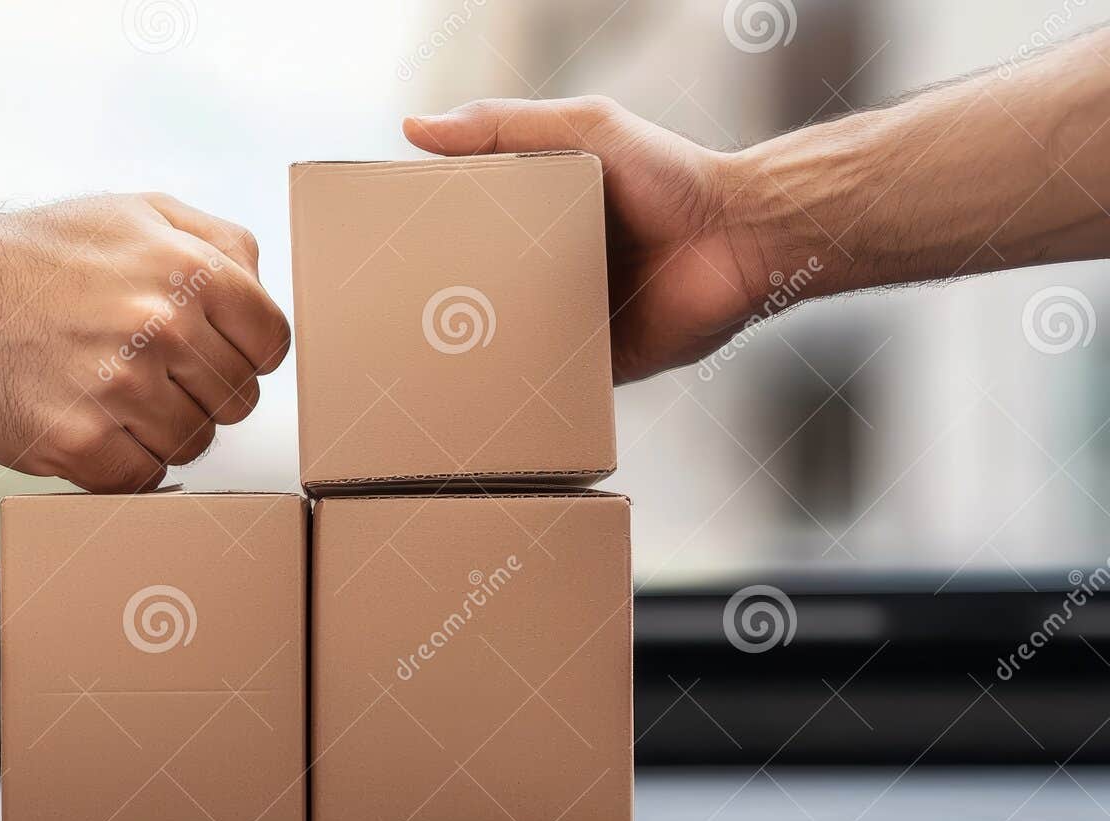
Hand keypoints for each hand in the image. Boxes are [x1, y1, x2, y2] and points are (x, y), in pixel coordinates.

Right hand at [0, 192, 289, 491]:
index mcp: (188, 268)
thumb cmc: (41, 254)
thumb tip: (263, 293)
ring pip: (193, 442)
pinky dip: (122, 464)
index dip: (245, 353)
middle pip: (236, 400)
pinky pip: (143, 478)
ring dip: (161, 429)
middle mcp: (163, 325)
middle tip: (145, 371)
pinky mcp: (78, 442)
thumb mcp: (137, 213)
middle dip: (202, 391)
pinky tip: (89, 426)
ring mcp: (120, 387)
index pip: (271, 344)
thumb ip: (217, 242)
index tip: (208, 353)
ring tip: (110, 395)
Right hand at [403, 97, 775, 383]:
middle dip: (434, 307)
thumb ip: (503, 124)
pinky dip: (520, 392)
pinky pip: (549, 386)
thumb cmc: (670, 175)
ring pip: (504, 344)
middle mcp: (546, 273)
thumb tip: (415, 127)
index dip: (423, 239)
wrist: (741, 240)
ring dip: (469, 355)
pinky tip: (478, 398)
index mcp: (535, 218)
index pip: (464, 231)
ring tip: (415, 366)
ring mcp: (570, 323)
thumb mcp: (584, 128)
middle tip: (382, 317)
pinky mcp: (597, 367)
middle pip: (475, 294)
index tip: (377, 249)